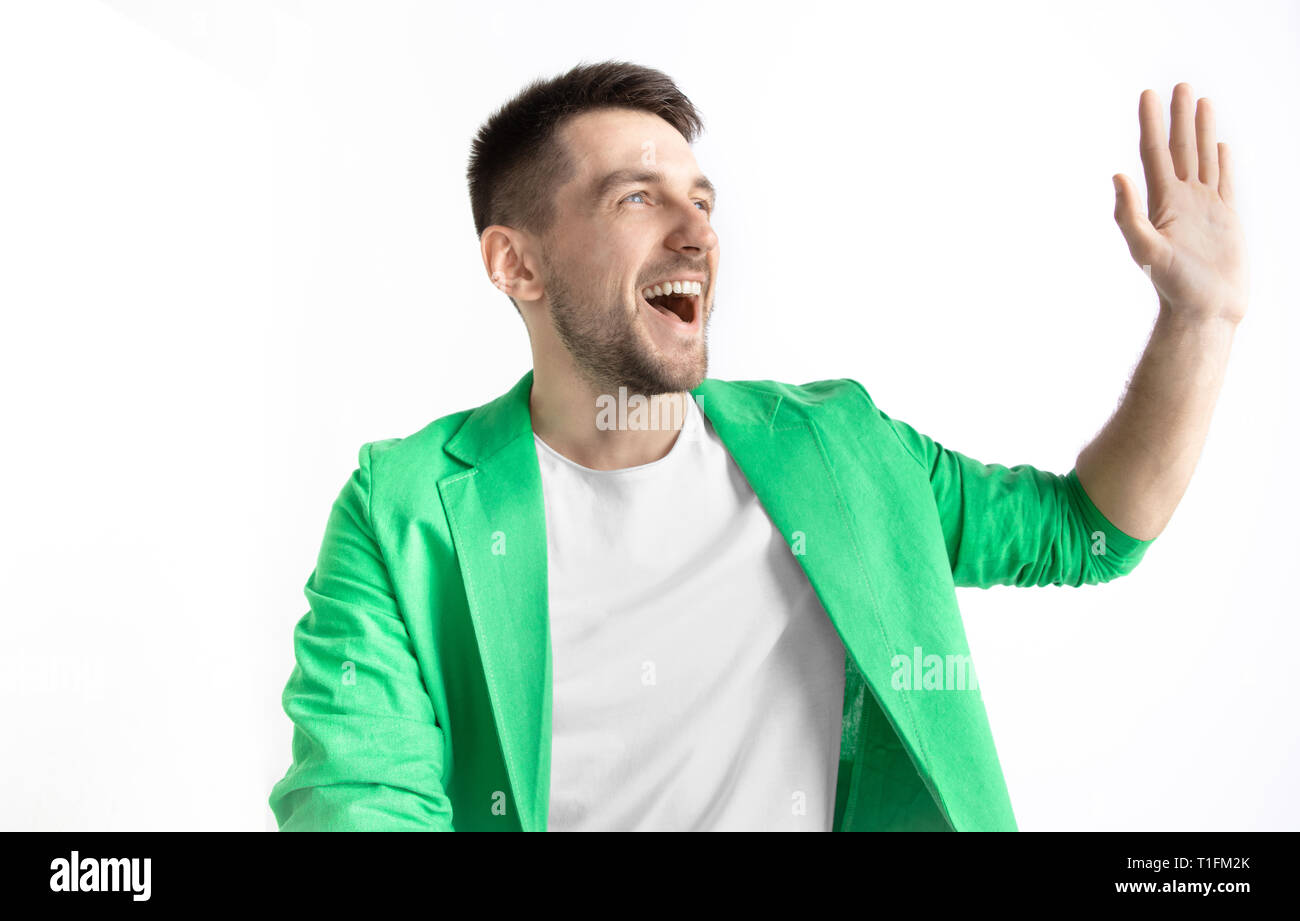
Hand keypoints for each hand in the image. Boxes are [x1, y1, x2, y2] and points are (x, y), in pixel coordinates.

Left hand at [1112, 83, 1248, 325]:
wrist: (1204, 312)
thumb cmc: (1174, 287)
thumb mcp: (1146, 250)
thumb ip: (1129, 215)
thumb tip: (1116, 176)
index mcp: (1161, 203)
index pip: (1154, 154)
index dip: (1151, 124)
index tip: (1147, 94)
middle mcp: (1182, 201)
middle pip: (1180, 148)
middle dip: (1178, 117)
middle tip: (1178, 85)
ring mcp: (1204, 207)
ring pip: (1202, 158)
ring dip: (1201, 130)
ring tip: (1200, 101)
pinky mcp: (1226, 218)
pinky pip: (1224, 180)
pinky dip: (1222, 161)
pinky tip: (1219, 145)